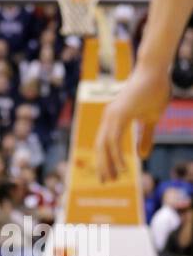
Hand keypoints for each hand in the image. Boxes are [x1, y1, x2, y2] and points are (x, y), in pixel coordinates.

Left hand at [95, 62, 170, 181]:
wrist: (155, 72)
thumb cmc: (154, 92)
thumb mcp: (151, 120)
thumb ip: (145, 137)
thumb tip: (143, 157)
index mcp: (115, 118)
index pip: (105, 143)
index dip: (106, 160)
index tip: (110, 176)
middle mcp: (109, 117)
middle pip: (100, 147)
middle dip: (102, 165)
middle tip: (106, 182)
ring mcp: (112, 115)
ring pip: (104, 146)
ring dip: (108, 164)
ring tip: (113, 179)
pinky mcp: (118, 115)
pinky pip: (113, 140)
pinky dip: (117, 156)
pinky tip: (124, 168)